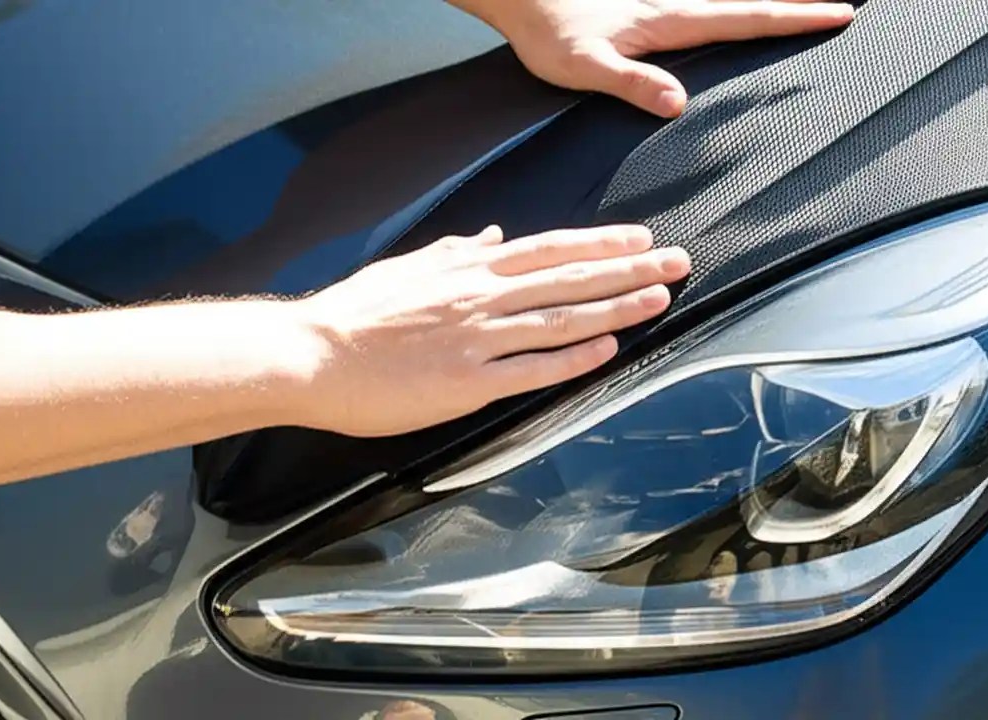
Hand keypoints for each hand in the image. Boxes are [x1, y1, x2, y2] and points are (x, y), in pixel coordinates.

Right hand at [289, 225, 689, 436]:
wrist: (311, 354)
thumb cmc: (354, 313)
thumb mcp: (407, 268)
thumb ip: (454, 251)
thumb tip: (490, 235)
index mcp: (467, 268)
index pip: (549, 249)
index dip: (600, 243)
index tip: (640, 239)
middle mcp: (480, 296)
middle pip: (569, 279)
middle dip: (629, 269)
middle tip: (677, 261)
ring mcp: (476, 339)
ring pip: (561, 319)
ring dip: (616, 308)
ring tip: (659, 298)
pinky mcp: (466, 383)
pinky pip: (531, 369)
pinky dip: (574, 359)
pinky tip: (609, 349)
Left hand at [451, 0, 854, 117]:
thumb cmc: (549, 33)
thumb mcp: (586, 67)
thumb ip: (631, 82)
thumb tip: (678, 102)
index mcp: (669, 20)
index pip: (746, 18)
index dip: (793, 18)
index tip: (837, 14)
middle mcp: (673, 7)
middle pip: (749, 8)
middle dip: (797, 10)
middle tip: (841, 11)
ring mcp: (662, 7)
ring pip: (729, 8)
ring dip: (768, 10)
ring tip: (803, 15)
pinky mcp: (648, 13)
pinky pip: (706, 13)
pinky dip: (735, 15)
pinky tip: (738, 25)